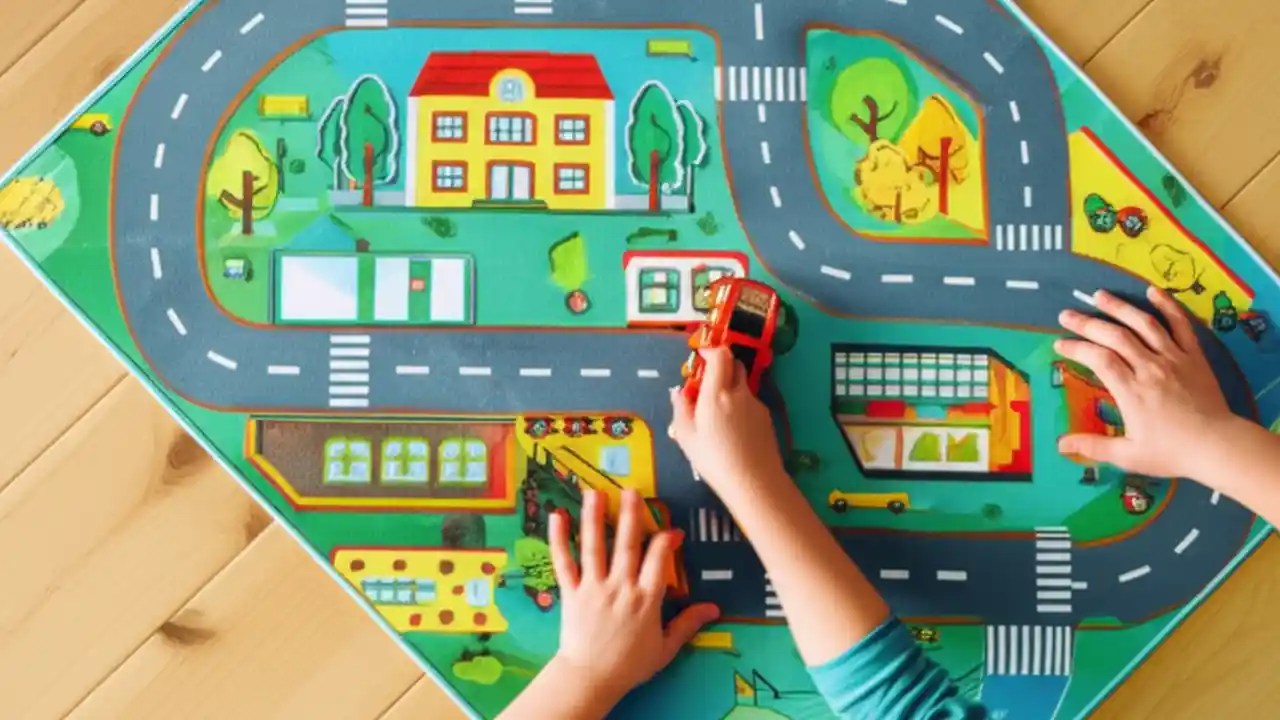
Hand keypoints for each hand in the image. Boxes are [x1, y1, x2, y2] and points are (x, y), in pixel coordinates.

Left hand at [546, 490, 718, 706]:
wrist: (590, 679)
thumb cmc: (630, 665)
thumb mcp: (665, 648)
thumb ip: (687, 624)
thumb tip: (714, 608)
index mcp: (645, 599)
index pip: (658, 560)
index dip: (666, 541)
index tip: (672, 530)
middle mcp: (619, 588)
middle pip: (626, 545)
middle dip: (630, 516)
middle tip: (632, 491)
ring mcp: (592, 588)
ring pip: (594, 547)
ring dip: (594, 518)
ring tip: (594, 492)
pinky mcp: (570, 593)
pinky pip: (563, 563)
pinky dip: (559, 540)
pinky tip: (557, 516)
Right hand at [669, 347, 786, 490]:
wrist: (754, 482)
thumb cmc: (714, 460)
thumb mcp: (687, 437)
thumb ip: (681, 409)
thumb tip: (679, 392)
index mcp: (717, 394)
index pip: (720, 356)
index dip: (710, 350)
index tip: (700, 356)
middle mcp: (739, 393)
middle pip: (734, 364)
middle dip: (720, 365)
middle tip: (706, 383)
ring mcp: (756, 403)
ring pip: (742, 384)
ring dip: (730, 386)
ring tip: (718, 412)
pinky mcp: (766, 416)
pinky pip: (750, 401)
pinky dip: (739, 403)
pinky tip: (733, 428)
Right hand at [1055, 286, 1239, 480]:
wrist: (1218, 446)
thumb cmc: (1171, 452)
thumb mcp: (1128, 456)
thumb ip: (1093, 447)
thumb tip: (1060, 445)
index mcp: (1131, 391)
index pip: (1098, 359)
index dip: (1077, 348)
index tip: (1059, 344)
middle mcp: (1150, 368)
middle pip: (1116, 336)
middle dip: (1088, 323)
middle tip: (1067, 315)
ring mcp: (1174, 358)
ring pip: (1144, 324)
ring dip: (1120, 307)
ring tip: (1100, 295)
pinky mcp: (1194, 356)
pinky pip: (1180, 325)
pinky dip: (1167, 306)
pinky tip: (1152, 291)